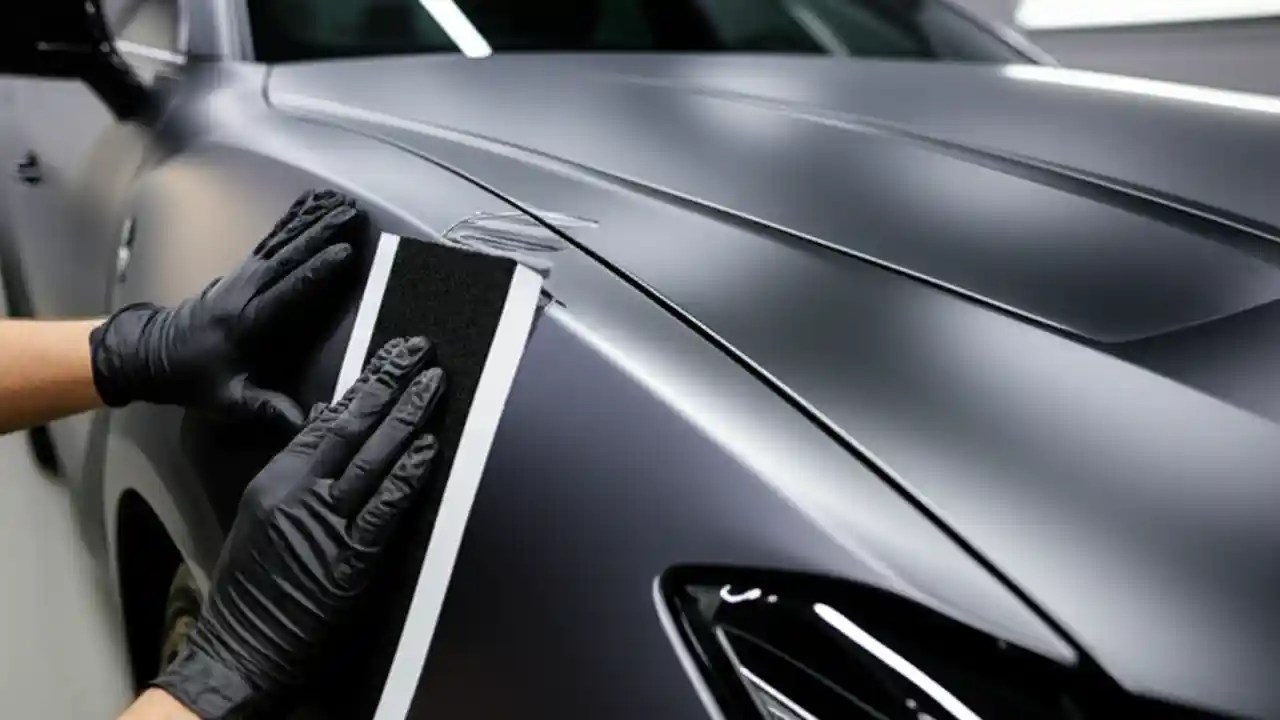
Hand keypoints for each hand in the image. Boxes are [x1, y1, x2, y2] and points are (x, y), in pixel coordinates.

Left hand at [90, 189, 363, 430]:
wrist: (153, 353)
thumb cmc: (196, 378)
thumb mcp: (228, 402)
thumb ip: (266, 410)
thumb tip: (306, 424)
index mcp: (249, 323)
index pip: (289, 293)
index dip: (317, 273)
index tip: (346, 254)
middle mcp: (247, 292)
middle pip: (290, 258)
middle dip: (323, 234)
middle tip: (353, 215)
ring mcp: (244, 277)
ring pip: (283, 243)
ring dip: (314, 222)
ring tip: (342, 204)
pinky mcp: (244, 269)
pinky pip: (273, 240)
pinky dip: (293, 219)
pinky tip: (311, 203)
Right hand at [152, 337, 445, 718]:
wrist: (239, 647)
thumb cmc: (252, 588)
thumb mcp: (262, 515)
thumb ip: (296, 468)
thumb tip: (325, 419)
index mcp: (278, 480)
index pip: (329, 419)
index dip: (366, 384)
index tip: (392, 356)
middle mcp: (300, 493)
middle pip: (353, 427)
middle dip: (390, 384)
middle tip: (420, 350)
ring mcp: (325, 524)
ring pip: (373, 459)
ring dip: (408, 418)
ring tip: (434, 383)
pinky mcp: (350, 559)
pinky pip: (384, 509)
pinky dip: (408, 476)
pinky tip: (428, 448)